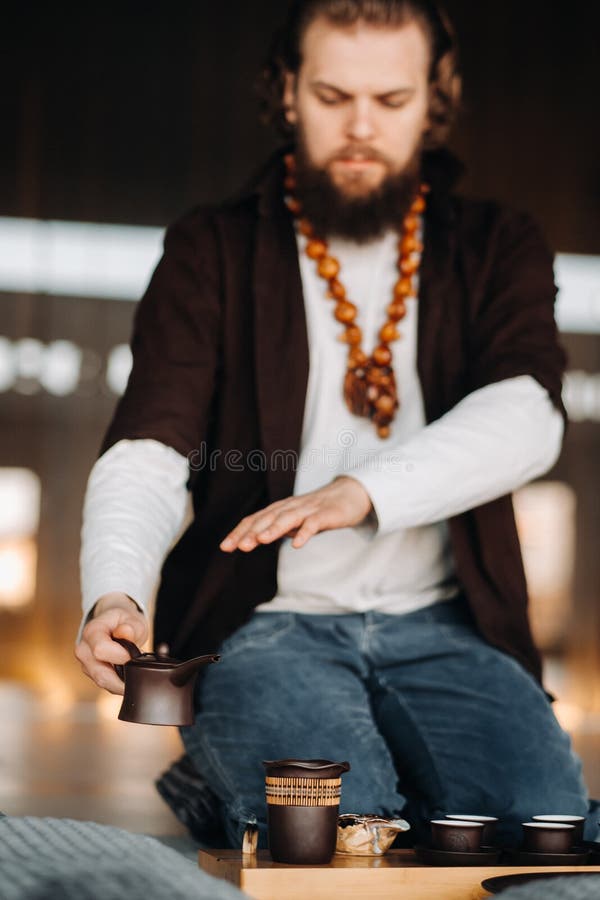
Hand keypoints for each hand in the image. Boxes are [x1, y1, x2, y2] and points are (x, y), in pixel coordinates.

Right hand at [75, 592, 147, 694]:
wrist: (113, 625)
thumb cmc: (123, 622)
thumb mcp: (132, 618)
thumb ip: (131, 627)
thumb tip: (126, 632)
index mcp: (92, 631)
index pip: (100, 650)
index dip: (120, 656)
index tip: (134, 655)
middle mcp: (84, 649)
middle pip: (100, 673)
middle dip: (123, 675)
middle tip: (138, 668)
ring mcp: (85, 664)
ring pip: (103, 682)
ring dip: (121, 680)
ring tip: (134, 670)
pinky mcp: (91, 674)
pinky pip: (106, 685)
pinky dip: (119, 683)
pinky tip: (127, 675)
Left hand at [220, 476, 372, 552]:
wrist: (349, 495)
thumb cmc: (319, 510)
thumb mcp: (295, 521)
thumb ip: (278, 528)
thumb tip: (257, 537)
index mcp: (280, 510)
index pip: (255, 520)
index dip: (239, 532)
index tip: (224, 547)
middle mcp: (290, 507)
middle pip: (267, 519)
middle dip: (251, 532)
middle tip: (237, 547)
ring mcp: (308, 509)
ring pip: (287, 518)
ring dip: (273, 529)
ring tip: (260, 541)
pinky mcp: (326, 514)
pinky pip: (314, 523)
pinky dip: (305, 533)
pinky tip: (297, 544)